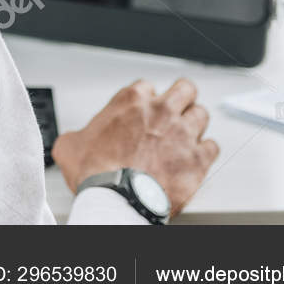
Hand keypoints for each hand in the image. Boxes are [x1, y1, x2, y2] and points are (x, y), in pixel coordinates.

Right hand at [50, 78, 217, 216]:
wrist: (118, 198)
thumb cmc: (97, 172)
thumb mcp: (70, 145)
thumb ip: (77, 135)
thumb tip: (74, 141)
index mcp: (130, 101)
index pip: (146, 86)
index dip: (144, 99)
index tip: (141, 111)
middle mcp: (161, 111)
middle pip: (184, 88)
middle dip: (180, 97)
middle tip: (174, 109)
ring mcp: (183, 134)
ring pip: (202, 113)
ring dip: (194, 122)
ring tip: (187, 133)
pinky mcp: (198, 159)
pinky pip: (212, 146)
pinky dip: (206, 151)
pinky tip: (196, 156)